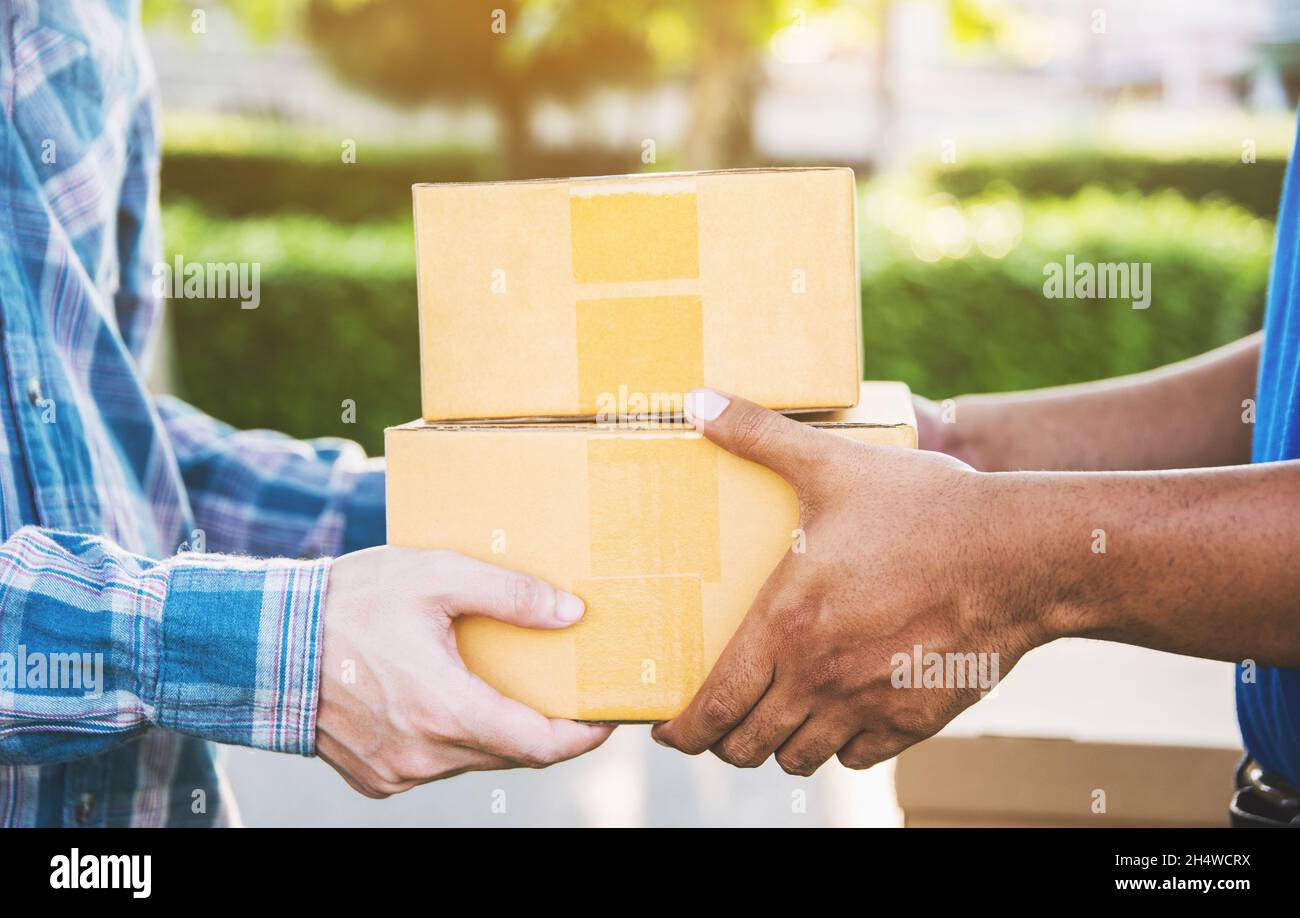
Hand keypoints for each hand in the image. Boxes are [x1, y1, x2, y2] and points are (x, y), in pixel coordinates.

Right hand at [317, 546, 612, 796]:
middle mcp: (424, 755)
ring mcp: (396, 772)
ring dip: (497, 731)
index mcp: (446, 711)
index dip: (584, 736)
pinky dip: (454, 738)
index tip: (608, 715)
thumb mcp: (436, 576)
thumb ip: (511, 594)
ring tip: (509, 686)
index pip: (541, 746)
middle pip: (512, 754)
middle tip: (566, 691)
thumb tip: (572, 613)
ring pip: (474, 761)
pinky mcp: (374, 777)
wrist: (261, 641)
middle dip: (545, 728)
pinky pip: (434, 765)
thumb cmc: (349, 601)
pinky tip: (451, 698)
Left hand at [653, 390, 1046, 774]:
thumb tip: (696, 398)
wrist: (1019, 555)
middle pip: (746, 745)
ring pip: (798, 758)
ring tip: (774, 718)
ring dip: (777, 745)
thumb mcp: (834, 462)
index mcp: (785, 623)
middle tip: (717, 722)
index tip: (665, 729)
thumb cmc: (923, 508)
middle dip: (722, 740)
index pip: (712, 705)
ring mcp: (866, 705)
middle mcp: (817, 677)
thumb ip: (758, 434)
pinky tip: (838, 716)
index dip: (680, 729)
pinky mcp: (914, 721)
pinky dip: (837, 746)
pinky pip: (856, 757)